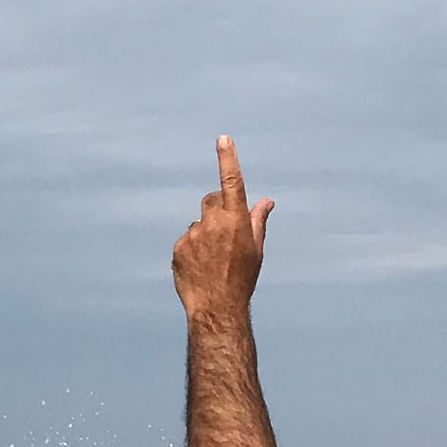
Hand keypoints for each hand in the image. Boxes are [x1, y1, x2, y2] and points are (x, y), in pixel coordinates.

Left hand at [169, 136, 272, 320]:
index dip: (227, 158)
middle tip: (224, 232)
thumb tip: (267, 200)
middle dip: (217, 209)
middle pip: (211, 200)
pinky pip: (186, 241)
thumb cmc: (242, 278)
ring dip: (204, 233)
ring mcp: (193, 234)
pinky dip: (192, 250)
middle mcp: (213, 222)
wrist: (217, 307)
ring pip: (198, 223)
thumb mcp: (256, 248)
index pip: (232, 181)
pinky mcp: (178, 248)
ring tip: (213, 260)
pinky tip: (200, 268)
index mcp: (236, 219)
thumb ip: (258, 220)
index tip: (223, 139)